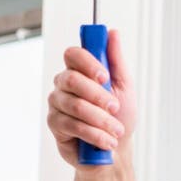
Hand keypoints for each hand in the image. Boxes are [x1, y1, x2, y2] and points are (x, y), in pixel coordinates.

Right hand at [47, 30, 136, 166]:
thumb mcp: (125, 87)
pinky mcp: (55, 124)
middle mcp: (64, 85)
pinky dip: (95, 134)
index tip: (104, 76)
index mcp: (80, 71)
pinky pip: (72, 125)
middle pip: (71, 79)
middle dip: (98, 96)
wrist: (117, 148)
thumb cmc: (121, 116)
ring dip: (101, 120)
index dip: (87, 63)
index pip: (73, 55)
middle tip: (115, 108)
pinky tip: (107, 142)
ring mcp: (57, 104)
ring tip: (117, 131)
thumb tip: (113, 32)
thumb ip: (116, 61)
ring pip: (74, 105)